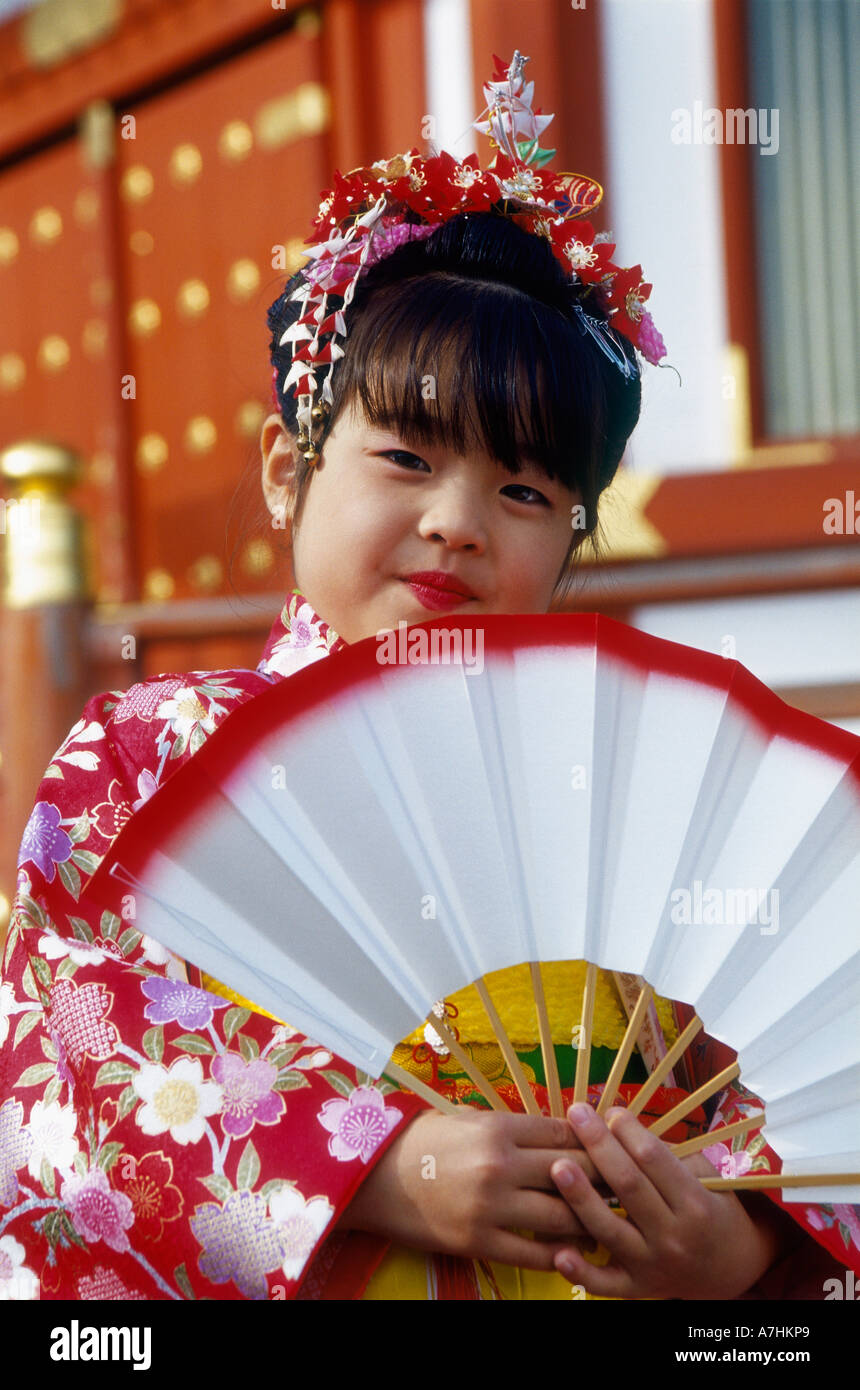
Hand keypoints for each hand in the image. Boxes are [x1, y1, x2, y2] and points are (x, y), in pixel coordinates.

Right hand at [343, 1108, 599, 1269]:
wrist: (374, 1177)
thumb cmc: (422, 1141)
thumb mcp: (467, 1119)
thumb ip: (513, 1128)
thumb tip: (559, 1133)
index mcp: (498, 1128)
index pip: (564, 1132)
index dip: (593, 1139)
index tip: (611, 1146)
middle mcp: (500, 1165)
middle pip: (572, 1170)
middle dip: (603, 1176)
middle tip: (626, 1183)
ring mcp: (491, 1206)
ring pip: (562, 1214)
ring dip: (591, 1217)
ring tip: (610, 1220)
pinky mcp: (479, 1241)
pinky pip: (534, 1252)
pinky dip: (561, 1253)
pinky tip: (577, 1251)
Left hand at [550, 1104, 782, 1298]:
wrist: (730, 1271)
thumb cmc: (712, 1209)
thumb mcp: (705, 1176)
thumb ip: (666, 1153)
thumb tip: (617, 1123)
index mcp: (694, 1203)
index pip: (654, 1159)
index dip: (628, 1130)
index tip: (609, 1110)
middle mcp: (673, 1236)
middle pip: (628, 1185)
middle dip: (599, 1145)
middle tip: (577, 1113)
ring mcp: (652, 1265)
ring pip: (609, 1229)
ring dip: (580, 1197)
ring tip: (557, 1165)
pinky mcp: (635, 1289)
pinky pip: (604, 1285)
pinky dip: (582, 1273)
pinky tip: (560, 1254)